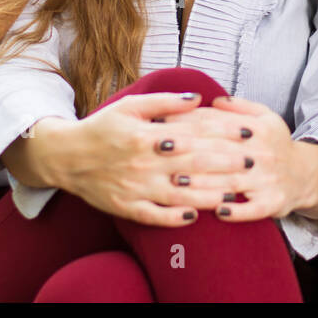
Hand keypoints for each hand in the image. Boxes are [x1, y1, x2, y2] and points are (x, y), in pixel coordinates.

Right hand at [54, 91, 256, 225]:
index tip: (246, 132)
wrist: (65, 156)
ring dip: (208, 196)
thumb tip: (198, 98)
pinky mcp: (126, 207)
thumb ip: (165, 102)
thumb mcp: (130, 106)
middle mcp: (143, 163)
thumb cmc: (102, 127)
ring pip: (178, 195)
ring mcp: (135, 188)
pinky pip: (154, 216)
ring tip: (235, 193)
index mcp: (146, 135)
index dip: (222, 133)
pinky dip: (175, 219)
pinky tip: (197, 217)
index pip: (193, 134)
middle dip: (225, 164)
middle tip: (252, 162)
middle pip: (192, 165)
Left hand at [160, 95, 311, 221]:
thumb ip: (239, 106)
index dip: (189, 122)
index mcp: (258, 129)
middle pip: (221, 151)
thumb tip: (213, 98)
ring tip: (177, 182)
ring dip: (204, 183)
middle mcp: (263, 153)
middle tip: (162, 150)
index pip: (218, 123)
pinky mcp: (273, 203)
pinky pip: (253, 210)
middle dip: (189, 150)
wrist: (305, 175)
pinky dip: (236, 212)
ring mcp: (268, 180)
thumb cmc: (275, 144)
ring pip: (232, 182)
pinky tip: (217, 213)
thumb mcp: (265, 117)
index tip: (163, 123)